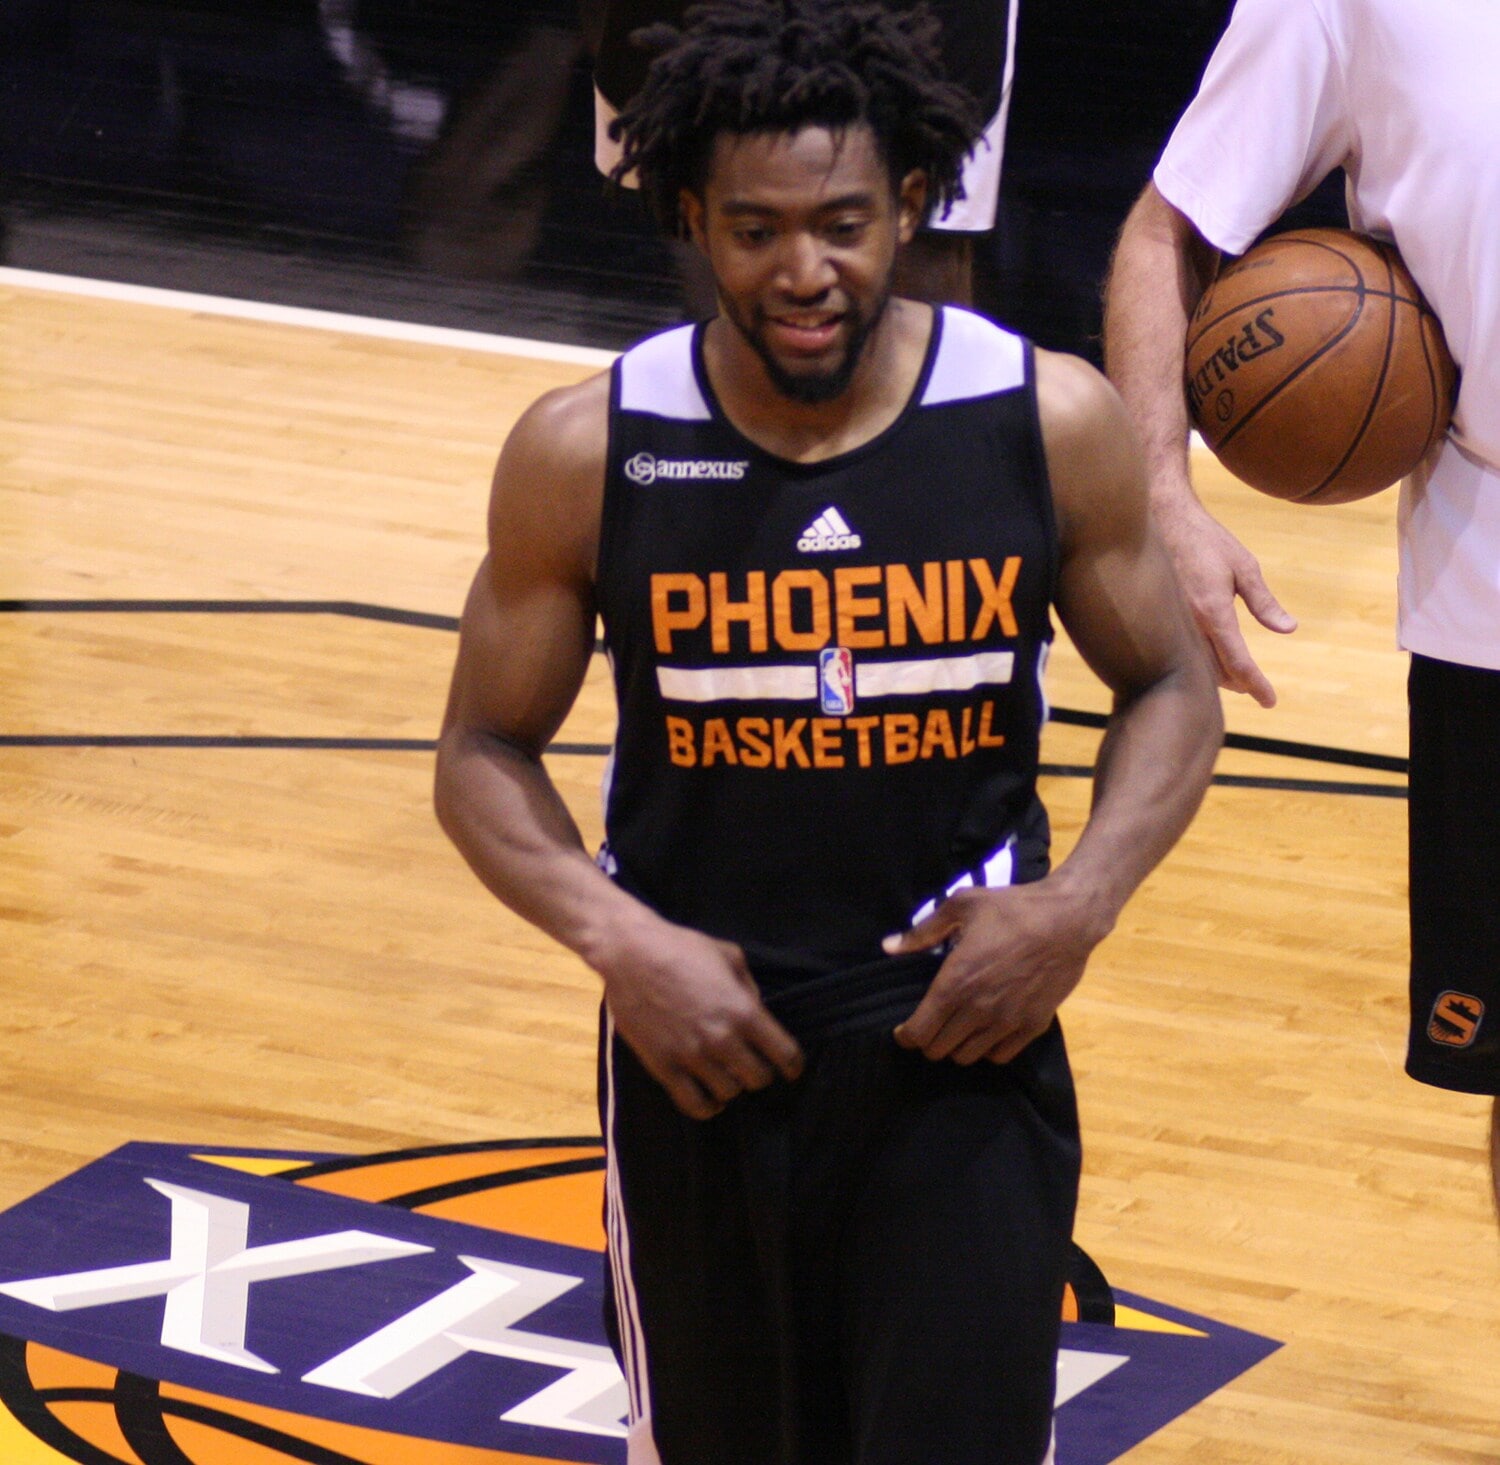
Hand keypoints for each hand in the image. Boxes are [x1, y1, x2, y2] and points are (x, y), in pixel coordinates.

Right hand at [600, 919, 803, 1119]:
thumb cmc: (681, 947)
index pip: (785, 1054)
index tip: (791, 1067)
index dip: (793, 1064)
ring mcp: (691, 1056)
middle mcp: (722, 1038)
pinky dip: (708, 1107)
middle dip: (760, 1072)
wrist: (630, 953)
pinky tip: (711, 1099)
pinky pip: (694, 1104)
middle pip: (758, 1079)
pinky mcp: (664, 1066)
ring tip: (726, 1074)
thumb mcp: (729, 956)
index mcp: (743, 1011)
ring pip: (729, 1092)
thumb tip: (757, 1012)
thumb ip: (749, 989)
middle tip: (751, 1063)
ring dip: (732, 1084)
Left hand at [884, 880, 1107, 1064]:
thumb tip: (888, 947)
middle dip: (928, 1041)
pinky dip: (987, 1049)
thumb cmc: (1011, 908)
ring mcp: (1007, 1021)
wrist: (1067, 919)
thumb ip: (922, 931)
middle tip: (930, 1025)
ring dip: (956, 1047)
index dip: (905, 1036)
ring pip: (967, 1057)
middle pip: (939, 1049)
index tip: (904, 1030)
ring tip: (956, 1029)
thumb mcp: (962, 906)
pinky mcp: (1033, 1026)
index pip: (919, 1031)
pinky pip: (1000, 1056)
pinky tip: (985, 1031)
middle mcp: (978, 1009)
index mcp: (955, 982)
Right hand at [1158, 495, 1294, 707]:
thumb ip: (1264, 602)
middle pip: (1216, 673)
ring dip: (1217, 676)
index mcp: (1213, 613)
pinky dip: (1198, 662)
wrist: (1160, 520)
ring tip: (1234, 678)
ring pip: (1196, 667)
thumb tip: (1288, 629)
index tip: (1270, 701)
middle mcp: (1190, 625)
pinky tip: (1205, 659)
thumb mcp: (1244, 567)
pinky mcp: (1161, 620)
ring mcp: (1172, 624)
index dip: (1257, 685)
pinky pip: (1181, 652)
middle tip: (1255, 688)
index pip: (1239, 663)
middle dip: (1238, 684)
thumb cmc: (1205, 540)